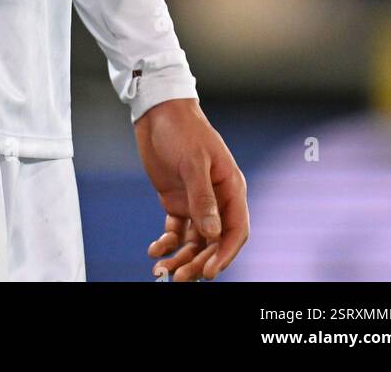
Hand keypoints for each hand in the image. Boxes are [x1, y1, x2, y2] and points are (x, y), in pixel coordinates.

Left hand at [134, 97, 248, 280]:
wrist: (158, 111)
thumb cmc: (182, 129)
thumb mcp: (193, 161)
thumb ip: (202, 197)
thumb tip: (212, 233)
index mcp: (230, 188)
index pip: (235, 230)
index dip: (225, 254)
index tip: (209, 272)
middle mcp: (217, 200)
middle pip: (213, 242)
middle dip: (198, 262)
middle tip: (180, 279)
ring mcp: (196, 202)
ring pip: (194, 241)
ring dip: (181, 258)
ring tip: (162, 270)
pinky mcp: (176, 201)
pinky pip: (175, 231)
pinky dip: (167, 243)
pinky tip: (155, 250)